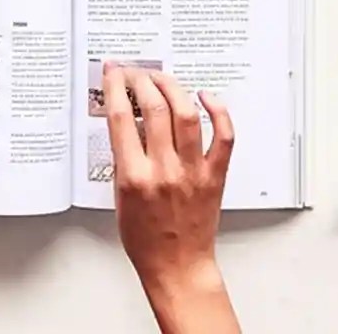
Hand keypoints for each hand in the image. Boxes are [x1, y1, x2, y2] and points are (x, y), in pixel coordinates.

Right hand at [104, 65, 238, 333]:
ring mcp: (193, 171)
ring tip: (164, 78)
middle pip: (154, 107)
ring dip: (174, 87)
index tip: (113, 72)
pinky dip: (218, 110)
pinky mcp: (215, 175)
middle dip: (142, 80)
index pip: (121, 118)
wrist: (177, 266)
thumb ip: (123, 159)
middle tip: (136, 72)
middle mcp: (164, 170)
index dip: (116, 86)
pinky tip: (207, 96)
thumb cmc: (145, 239)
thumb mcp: (119, 197)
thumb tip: (126, 122)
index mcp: (133, 177)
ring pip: (187, 113)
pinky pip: (224, 135)